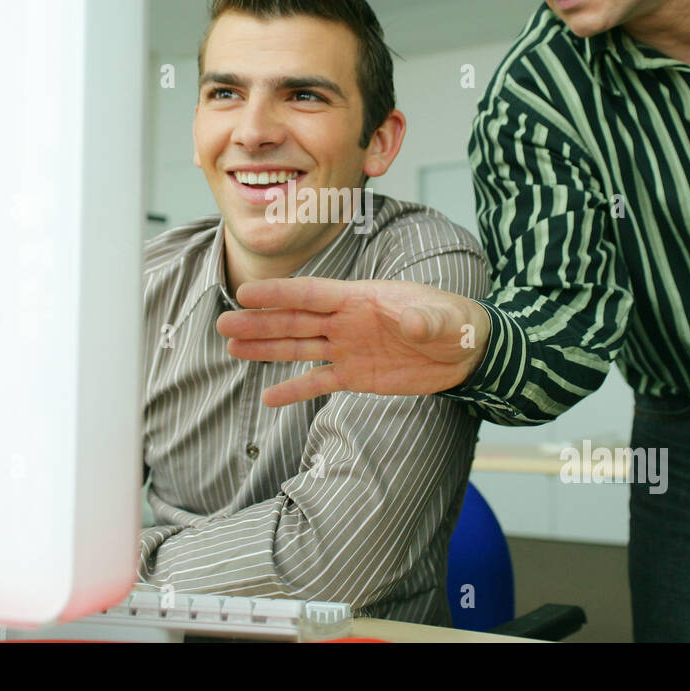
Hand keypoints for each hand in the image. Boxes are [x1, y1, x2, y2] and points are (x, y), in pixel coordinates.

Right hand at [215, 277, 491, 405]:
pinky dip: (294, 390)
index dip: (279, 294)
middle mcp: (346, 321)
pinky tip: (268, 398)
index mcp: (361, 298)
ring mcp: (348, 348)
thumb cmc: (454, 321)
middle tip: (224, 324)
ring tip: (232, 349)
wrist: (466, 352)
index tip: (246, 293)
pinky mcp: (356, 376)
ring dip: (267, 349)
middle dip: (260, 323)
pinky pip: (319, 382)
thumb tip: (416, 326)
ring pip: (299, 348)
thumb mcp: (444, 318)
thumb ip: (426, 319)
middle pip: (295, 321)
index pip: (312, 293)